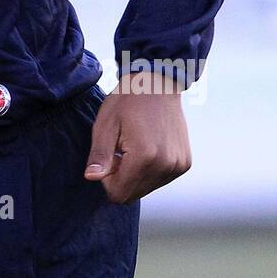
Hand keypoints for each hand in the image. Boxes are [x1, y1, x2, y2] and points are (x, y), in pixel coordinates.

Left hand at [84, 70, 191, 203]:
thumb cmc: (128, 99)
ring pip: (146, 188)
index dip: (107, 179)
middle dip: (121, 177)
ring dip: (135, 174)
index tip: (109, 157)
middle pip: (133, 194)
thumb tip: (92, 177)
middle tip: (120, 150)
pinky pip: (160, 180)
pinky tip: (147, 146)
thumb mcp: (106, 123)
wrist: (158, 82)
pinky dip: (150, 169)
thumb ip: (99, 155)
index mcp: (145, 157)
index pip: (118, 194)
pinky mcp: (184, 163)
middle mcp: (166, 165)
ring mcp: (178, 165)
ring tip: (134, 146)